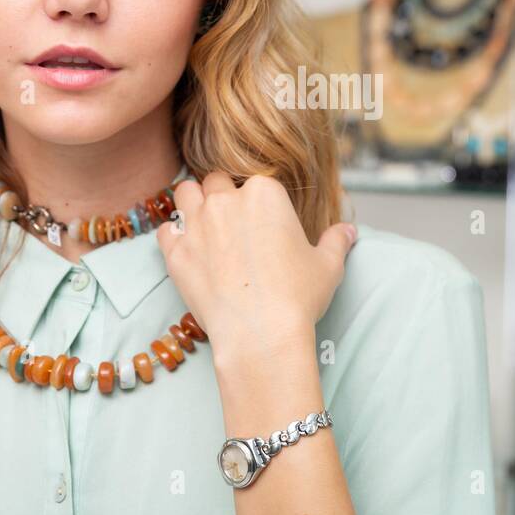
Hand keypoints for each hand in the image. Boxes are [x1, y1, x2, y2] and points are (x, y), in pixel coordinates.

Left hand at [155, 172, 356, 368]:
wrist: (260, 333)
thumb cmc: (297, 296)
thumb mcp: (328, 266)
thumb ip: (336, 242)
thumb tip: (348, 231)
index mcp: (265, 193)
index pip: (256, 181)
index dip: (258, 202)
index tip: (264, 223)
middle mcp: (226, 200)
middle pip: (217, 181)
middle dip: (223, 197)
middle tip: (233, 225)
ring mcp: (196, 224)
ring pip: (185, 193)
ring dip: (193, 204)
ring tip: (205, 226)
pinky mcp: (175, 252)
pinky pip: (165, 230)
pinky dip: (174, 236)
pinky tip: (188, 250)